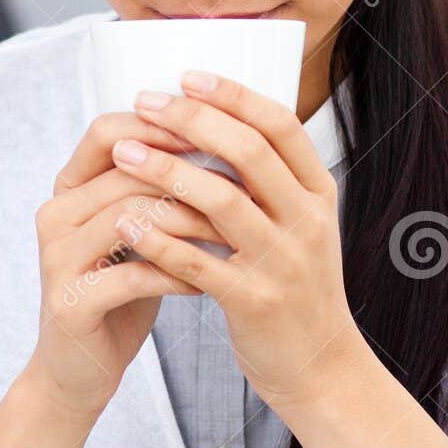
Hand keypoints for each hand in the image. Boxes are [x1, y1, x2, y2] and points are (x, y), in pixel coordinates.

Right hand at [30, 110, 218, 414]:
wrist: (78, 372)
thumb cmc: (118, 296)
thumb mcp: (135, 235)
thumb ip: (156, 192)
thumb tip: (224, 143)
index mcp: (68, 191)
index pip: (107, 132)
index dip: (162, 127)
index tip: (219, 137)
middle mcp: (55, 216)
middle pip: (126, 172)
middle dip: (191, 179)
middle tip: (245, 190)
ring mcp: (57, 260)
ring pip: (130, 217)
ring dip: (190, 224)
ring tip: (234, 235)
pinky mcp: (70, 303)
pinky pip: (134, 275)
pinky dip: (178, 274)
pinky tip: (208, 283)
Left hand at [107, 70, 365, 413]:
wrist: (322, 371)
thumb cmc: (296, 289)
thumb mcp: (300, 227)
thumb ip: (270, 182)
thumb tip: (217, 122)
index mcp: (319, 195)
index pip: (281, 126)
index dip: (233, 96)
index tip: (187, 76)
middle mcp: (307, 222)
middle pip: (249, 153)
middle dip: (192, 121)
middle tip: (145, 103)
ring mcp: (283, 263)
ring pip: (221, 201)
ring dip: (166, 172)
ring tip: (124, 153)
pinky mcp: (253, 303)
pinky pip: (198, 263)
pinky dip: (158, 239)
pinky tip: (125, 222)